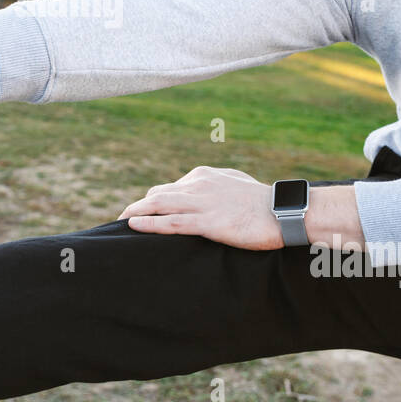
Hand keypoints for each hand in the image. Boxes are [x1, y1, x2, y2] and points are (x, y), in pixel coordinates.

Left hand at [116, 165, 282, 249]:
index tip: (141, 212)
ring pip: (158, 205)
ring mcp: (202, 203)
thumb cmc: (261, 201)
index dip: (152, 201)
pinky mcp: (208, 222)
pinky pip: (171, 222)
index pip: (169, 188)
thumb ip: (214, 185)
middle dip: (137, 207)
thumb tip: (201, 190)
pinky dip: (148, 224)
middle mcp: (198, 185)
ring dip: (134, 213)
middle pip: (157, 195)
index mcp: (203, 175)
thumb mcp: (234, 184)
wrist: (283, 211)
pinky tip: (132, 226)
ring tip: (118, 222)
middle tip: (121, 219)